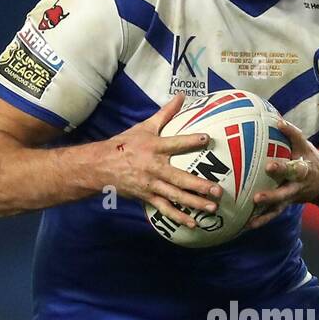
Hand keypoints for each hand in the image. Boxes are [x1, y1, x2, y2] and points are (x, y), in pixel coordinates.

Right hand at [92, 94, 221, 229]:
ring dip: (194, 203)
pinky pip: (165, 208)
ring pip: (175, 196)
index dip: (190, 140)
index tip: (207, 139)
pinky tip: (192, 223)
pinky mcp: (147, 197)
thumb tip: (181, 96)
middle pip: (179, 178)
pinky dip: (178, 216)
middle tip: (217, 190)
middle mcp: (154, 167)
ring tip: (212, 208)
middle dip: (199, 185)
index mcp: (154, 147)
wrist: (101, 166)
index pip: (175, 143)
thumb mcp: (145, 127)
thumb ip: (165, 113)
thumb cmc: (125, 144)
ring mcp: (150, 184)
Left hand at [246, 117, 318, 229]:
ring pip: (278, 208)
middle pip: (285, 193)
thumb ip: (292, 133)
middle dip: (272, 196)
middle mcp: (297, 187)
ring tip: (250, 220)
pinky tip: (247, 225)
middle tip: (257, 197)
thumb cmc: (310, 158)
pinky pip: (273, 214)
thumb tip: (277, 120)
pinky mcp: (286, 205)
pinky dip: (261, 220)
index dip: (282, 168)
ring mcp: (291, 198)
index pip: (294, 169)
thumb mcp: (306, 145)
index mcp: (303, 170)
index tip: (269, 166)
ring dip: (265, 214)